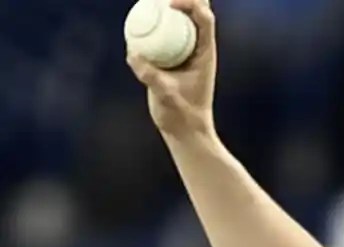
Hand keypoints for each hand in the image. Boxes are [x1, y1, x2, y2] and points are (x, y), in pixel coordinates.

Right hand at [126, 0, 217, 139]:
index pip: (204, 20)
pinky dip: (153, 25)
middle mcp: (197, 49)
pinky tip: (135, 18)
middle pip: (197, 14)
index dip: (191, 4)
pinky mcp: (170, 59)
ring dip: (170, 7)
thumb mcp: (167, 96)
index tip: (170, 3)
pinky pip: (161, 36)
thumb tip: (133, 54)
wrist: (184, 130)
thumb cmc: (182, 116)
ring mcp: (184, 53)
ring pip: (180, 22)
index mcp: (205, 53)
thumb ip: (152, 77)